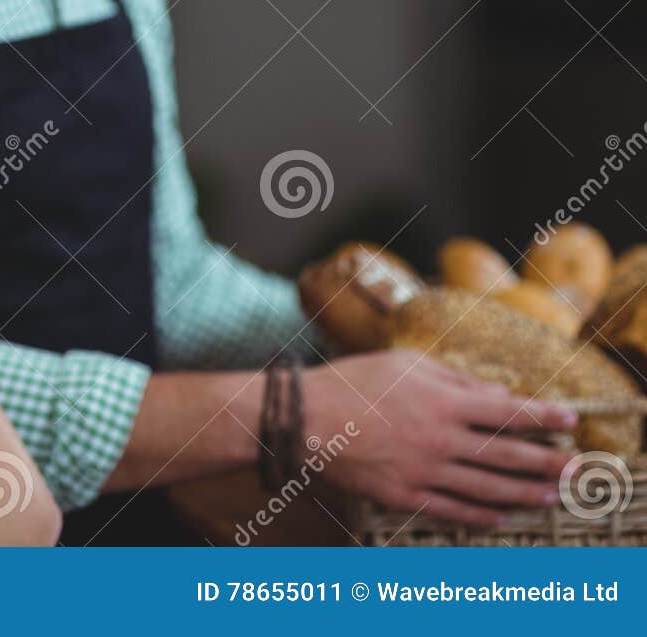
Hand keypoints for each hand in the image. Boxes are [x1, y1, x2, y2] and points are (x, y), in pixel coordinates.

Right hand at [302, 349, 576, 526]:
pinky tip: (502, 515)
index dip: (545, 418)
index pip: (509, 412)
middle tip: (574, 468)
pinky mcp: (404, 495)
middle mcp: (441, 440)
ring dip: (525, 493)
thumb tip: (496, 394)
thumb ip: (453, 378)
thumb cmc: (352, 381)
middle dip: (547, 462)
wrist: (305, 418)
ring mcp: (424, 471)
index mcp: (443, 402)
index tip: (571, 422)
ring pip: (488, 488)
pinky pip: (453, 509)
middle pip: (508, 456)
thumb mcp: (404, 363)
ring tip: (549, 496)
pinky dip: (482, 514)